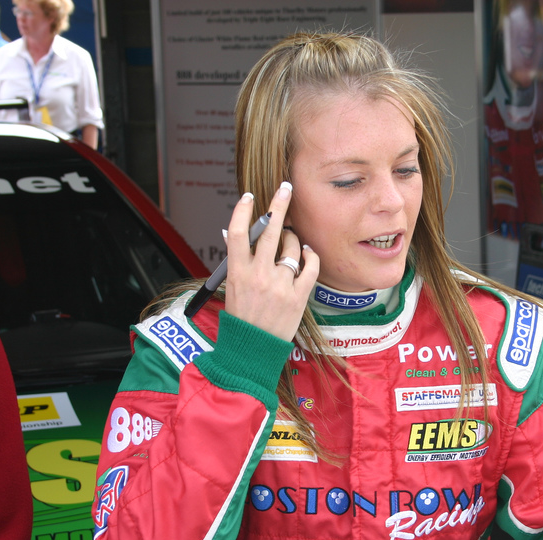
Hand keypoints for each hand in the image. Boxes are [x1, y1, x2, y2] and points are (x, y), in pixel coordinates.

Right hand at [223, 184, 318, 340]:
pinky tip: (308, 252)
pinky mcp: (298, 296)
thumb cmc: (242, 316)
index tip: (250, 197)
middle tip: (286, 188)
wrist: (253, 348)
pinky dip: (311, 256)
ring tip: (292, 240)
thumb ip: (237, 260)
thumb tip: (233, 233)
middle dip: (279, 205)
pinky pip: (310, 266)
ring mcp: (279, 285)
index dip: (242, 211)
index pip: (237, 233)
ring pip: (292, 247)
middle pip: (268, 231)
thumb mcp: (232, 287)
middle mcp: (258, 275)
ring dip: (294, 239)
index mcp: (237, 272)